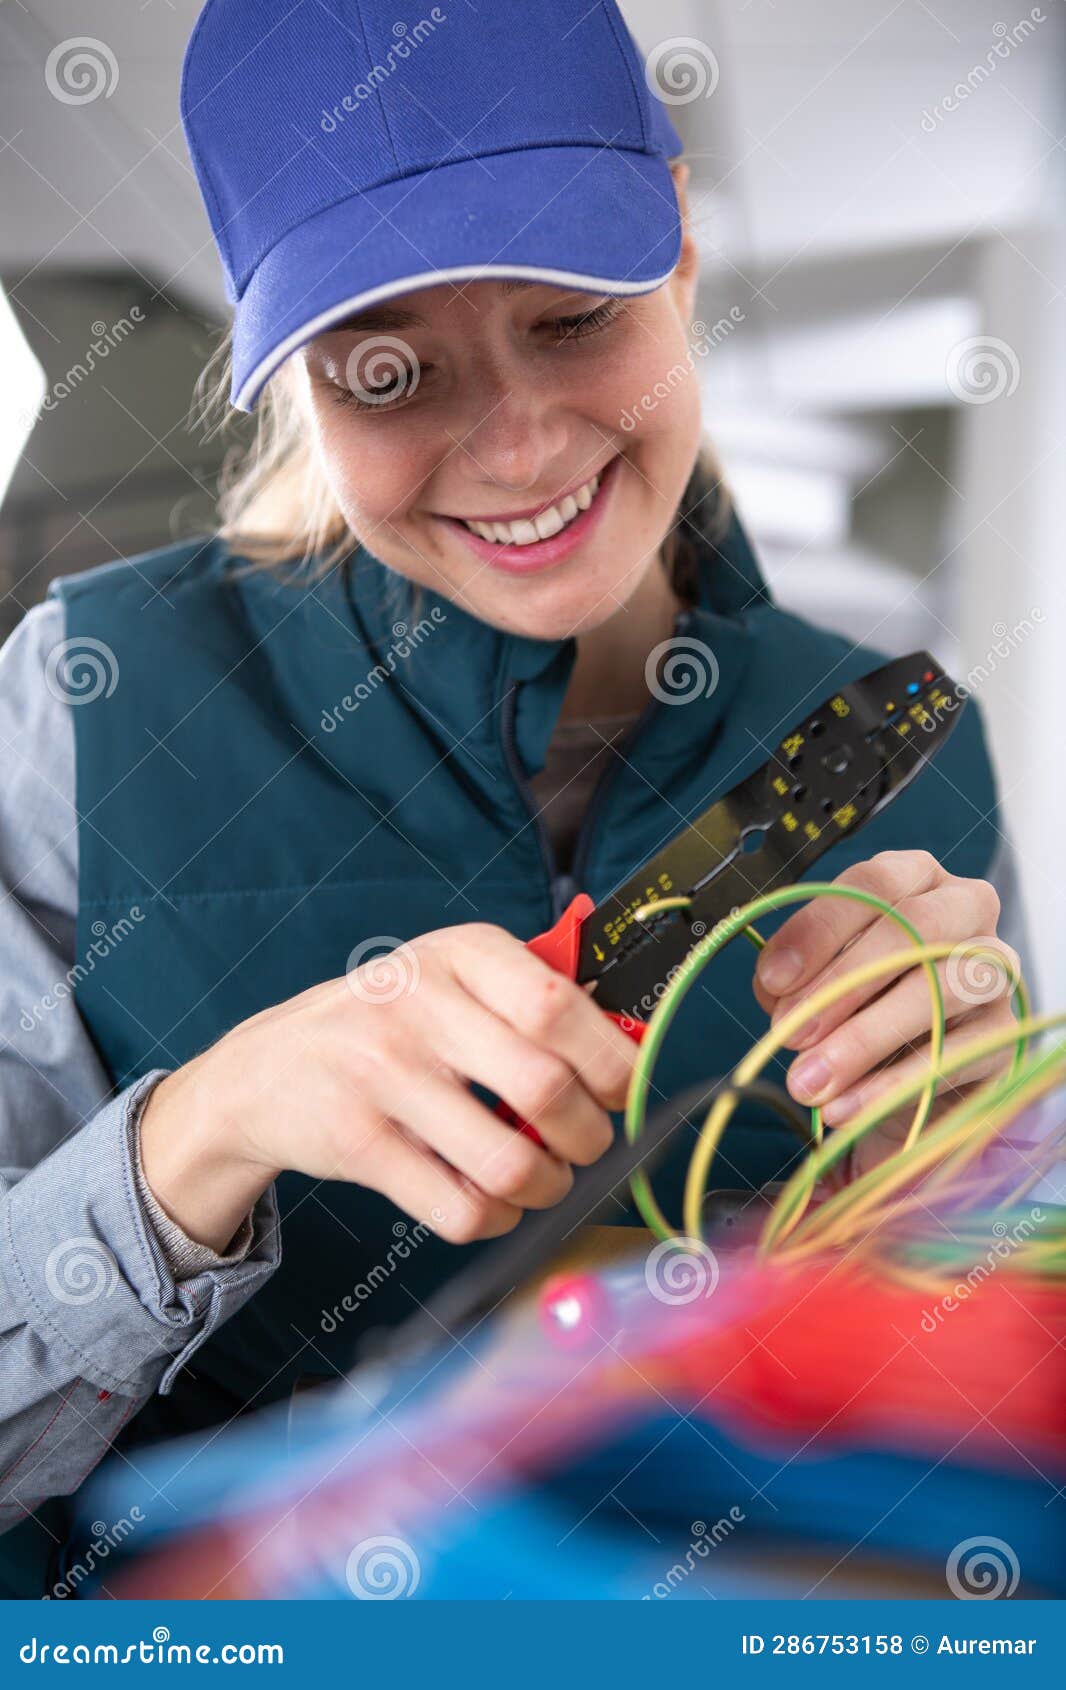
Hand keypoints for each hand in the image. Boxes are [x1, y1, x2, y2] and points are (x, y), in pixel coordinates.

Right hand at [140, 923, 636, 1250]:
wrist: (264, 1069)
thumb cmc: (387, 1023)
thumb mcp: (450, 979)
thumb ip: (533, 998)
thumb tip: (632, 1048)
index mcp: (458, 954)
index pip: (560, 1006)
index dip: (611, 1061)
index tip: (620, 1090)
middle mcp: (419, 1006)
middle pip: (547, 1089)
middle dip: (590, 1136)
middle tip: (585, 1145)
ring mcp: (382, 1075)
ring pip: (510, 1163)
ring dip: (549, 1188)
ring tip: (545, 1180)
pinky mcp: (358, 1143)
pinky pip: (460, 1208)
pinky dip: (496, 1220)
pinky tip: (493, 1203)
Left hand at [752, 851, 1019, 1178]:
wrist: (901, 1070)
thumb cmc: (856, 1000)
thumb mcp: (815, 978)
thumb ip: (794, 977)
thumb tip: (779, 992)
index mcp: (916, 878)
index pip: (874, 883)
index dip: (820, 929)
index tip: (774, 979)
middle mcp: (966, 910)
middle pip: (916, 926)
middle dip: (845, 981)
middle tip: (790, 1032)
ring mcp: (993, 971)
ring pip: (939, 991)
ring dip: (864, 1039)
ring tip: (808, 1082)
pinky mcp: (1004, 1034)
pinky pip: (952, 1057)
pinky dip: (890, 1087)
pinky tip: (843, 1107)